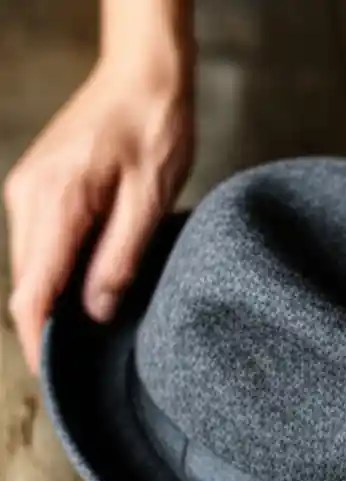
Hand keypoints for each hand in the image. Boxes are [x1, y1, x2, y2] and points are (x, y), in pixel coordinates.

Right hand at [4, 35, 193, 372]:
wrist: (144, 74)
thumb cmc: (156, 128)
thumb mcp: (151, 199)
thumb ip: (120, 258)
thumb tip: (97, 312)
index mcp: (56, 204)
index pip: (32, 292)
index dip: (40, 341)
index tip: (54, 380)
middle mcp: (28, 198)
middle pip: (27, 284)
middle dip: (49, 325)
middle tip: (84, 365)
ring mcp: (27, 189)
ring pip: (32, 265)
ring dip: (56, 297)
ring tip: (93, 330)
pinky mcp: (37, 185)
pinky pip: (40, 241)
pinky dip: (59, 268)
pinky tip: (91, 282)